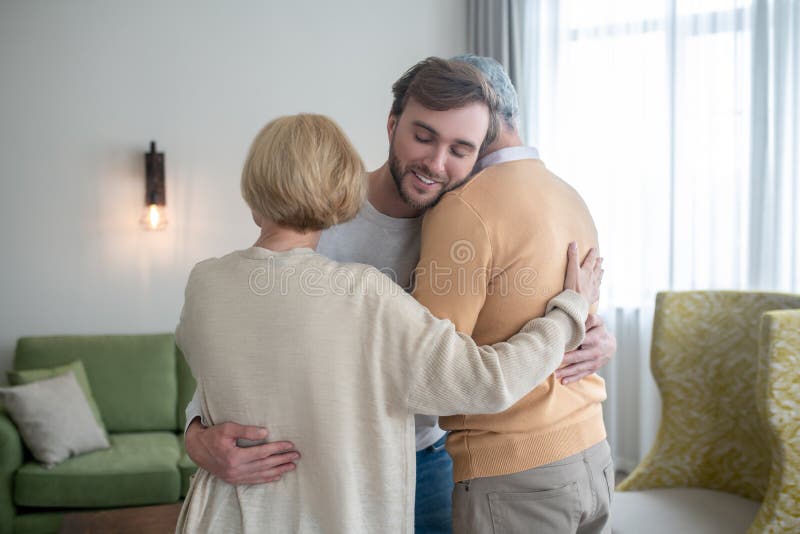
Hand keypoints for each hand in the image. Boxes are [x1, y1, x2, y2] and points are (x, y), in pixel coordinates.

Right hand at [184, 418, 299, 484]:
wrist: (197, 449)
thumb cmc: (213, 435)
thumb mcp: (228, 428)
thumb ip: (247, 431)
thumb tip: (266, 433)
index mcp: (234, 457)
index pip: (262, 453)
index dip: (277, 448)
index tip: (290, 444)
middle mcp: (235, 470)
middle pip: (264, 465)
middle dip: (282, 460)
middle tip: (297, 456)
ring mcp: (234, 477)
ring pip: (261, 475)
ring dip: (278, 470)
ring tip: (292, 466)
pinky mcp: (233, 480)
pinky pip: (253, 480)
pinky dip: (266, 479)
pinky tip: (277, 476)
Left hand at [556, 313, 616, 383]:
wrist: (611, 344)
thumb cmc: (599, 330)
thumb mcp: (597, 321)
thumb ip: (589, 319)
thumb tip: (578, 320)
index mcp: (595, 338)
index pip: (580, 341)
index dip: (570, 343)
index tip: (558, 345)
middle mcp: (595, 352)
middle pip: (578, 357)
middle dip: (565, 360)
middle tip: (552, 362)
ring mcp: (594, 362)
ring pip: (579, 368)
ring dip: (567, 372)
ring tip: (554, 374)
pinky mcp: (592, 369)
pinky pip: (582, 374)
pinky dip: (573, 379)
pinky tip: (563, 382)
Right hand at [563, 242, 601, 304]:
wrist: (577, 302)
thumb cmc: (573, 286)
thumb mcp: (571, 269)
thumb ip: (572, 256)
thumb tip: (573, 243)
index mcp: (587, 271)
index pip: (591, 260)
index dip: (592, 254)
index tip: (595, 249)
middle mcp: (593, 278)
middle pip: (597, 269)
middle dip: (599, 263)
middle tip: (601, 259)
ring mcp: (594, 288)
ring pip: (599, 279)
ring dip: (600, 274)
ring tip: (602, 271)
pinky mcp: (593, 297)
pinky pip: (597, 292)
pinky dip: (597, 290)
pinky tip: (598, 290)